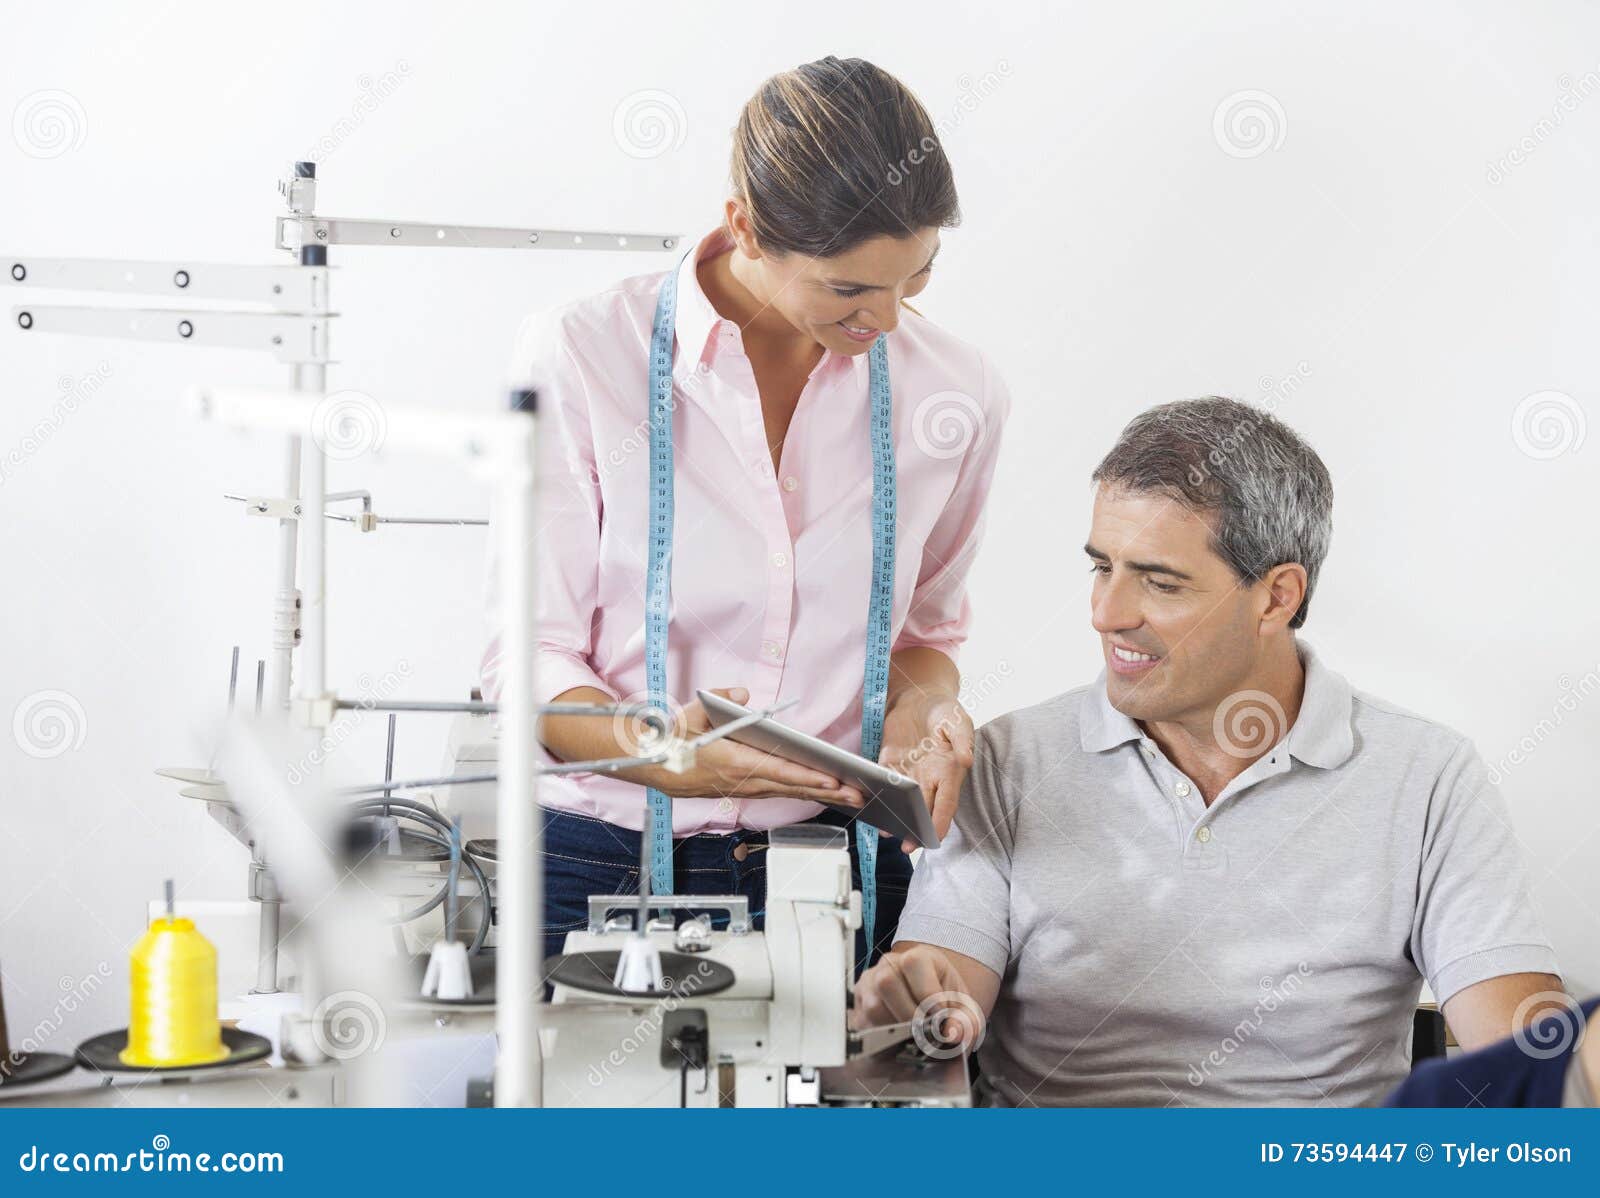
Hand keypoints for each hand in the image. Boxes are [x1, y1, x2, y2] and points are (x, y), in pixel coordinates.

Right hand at [636, 687, 865, 805]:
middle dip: (826, 792)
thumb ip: (720, 700)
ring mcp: (741, 789)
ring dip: (817, 795)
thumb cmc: (674, 737)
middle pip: (790, 788)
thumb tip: (743, 696)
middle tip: (858, 793)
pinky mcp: (740, 790)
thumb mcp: (693, 711)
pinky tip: (818, 792)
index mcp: (733, 762)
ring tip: (848, 795)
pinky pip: (776, 793)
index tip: (833, 781)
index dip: (808, 778)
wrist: (652, 764)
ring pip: (786, 793)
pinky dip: (799, 793)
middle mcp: (741, 781)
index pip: (779, 772)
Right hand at [853, 944, 985, 1051]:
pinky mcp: (859, 1006)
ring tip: (912, 1036)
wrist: (931, 1010)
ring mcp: (870, 984)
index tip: (939, 1015)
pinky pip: (863, 1024)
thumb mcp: (965, 1012)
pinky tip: (898, 1039)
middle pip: (887, 982)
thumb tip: (952, 1033)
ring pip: (872, 1007)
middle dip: (908, 1015)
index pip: (913, 963)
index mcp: (920, 957)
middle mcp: (889, 965)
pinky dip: (881, 1038)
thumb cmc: (945, 1004)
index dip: (927, 993)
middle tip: (924, 1031)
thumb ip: (966, 1024)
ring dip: (895, 1028)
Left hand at [878, 689, 974, 849]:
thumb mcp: (957, 719)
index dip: (941, 821)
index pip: (947, 802)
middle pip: (924, 810)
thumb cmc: (944, 710)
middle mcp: (930, 778)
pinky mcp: (891, 765)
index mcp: (949, 771)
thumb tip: (967, 759)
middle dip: (917, 829)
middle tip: (908, 847)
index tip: (935, 838)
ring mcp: (910, 774)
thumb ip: (963, 738)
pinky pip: (884, 785)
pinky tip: (871, 808)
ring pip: (903, 803)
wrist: (919, 696)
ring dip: (896, 818)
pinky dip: (878, 798)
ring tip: (886, 832)